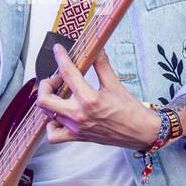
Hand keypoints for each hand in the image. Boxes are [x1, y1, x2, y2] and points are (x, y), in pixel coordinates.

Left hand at [35, 44, 161, 148]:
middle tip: (56, 79)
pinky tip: (59, 116)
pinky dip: (52, 125)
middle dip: (46, 84)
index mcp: (89, 99)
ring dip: (49, 101)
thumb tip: (96, 49)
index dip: (60, 58)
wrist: (140, 132)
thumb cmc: (130, 111)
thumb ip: (102, 64)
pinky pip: (54, 134)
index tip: (58, 50)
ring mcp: (76, 128)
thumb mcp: (115, 84)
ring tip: (58, 94)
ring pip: (48, 114)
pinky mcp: (77, 137)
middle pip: (45, 99)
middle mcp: (79, 115)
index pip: (68, 73)